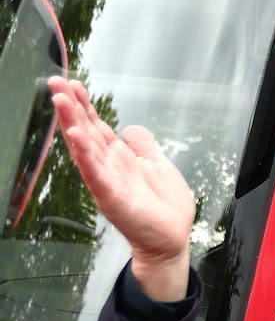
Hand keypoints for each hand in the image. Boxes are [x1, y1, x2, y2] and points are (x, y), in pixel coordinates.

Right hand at [50, 76, 193, 298]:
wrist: (172, 239)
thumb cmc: (165, 207)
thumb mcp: (158, 165)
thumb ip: (143, 146)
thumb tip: (129, 127)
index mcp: (119, 158)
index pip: (96, 126)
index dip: (85, 105)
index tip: (72, 83)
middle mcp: (108, 167)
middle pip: (85, 131)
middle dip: (70, 107)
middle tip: (55, 82)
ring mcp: (107, 182)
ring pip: (85, 148)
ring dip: (72, 124)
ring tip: (60, 101)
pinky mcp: (112, 198)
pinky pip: (96, 174)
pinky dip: (86, 156)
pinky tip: (77, 137)